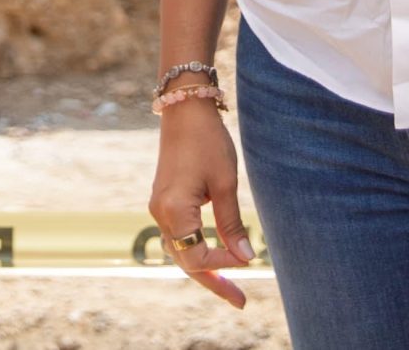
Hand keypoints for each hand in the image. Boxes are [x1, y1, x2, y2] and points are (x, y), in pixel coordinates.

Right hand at [149, 101, 258, 308]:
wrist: (185, 108)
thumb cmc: (208, 141)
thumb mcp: (225, 183)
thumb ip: (232, 224)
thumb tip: (245, 259)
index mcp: (173, 211)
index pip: (197, 255)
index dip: (223, 264)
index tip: (249, 260)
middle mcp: (160, 213)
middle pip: (185, 261)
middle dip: (213, 281)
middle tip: (241, 301)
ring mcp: (159, 207)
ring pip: (180, 250)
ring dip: (204, 268)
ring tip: (230, 286)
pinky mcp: (164, 201)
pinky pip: (178, 236)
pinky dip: (196, 249)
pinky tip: (215, 256)